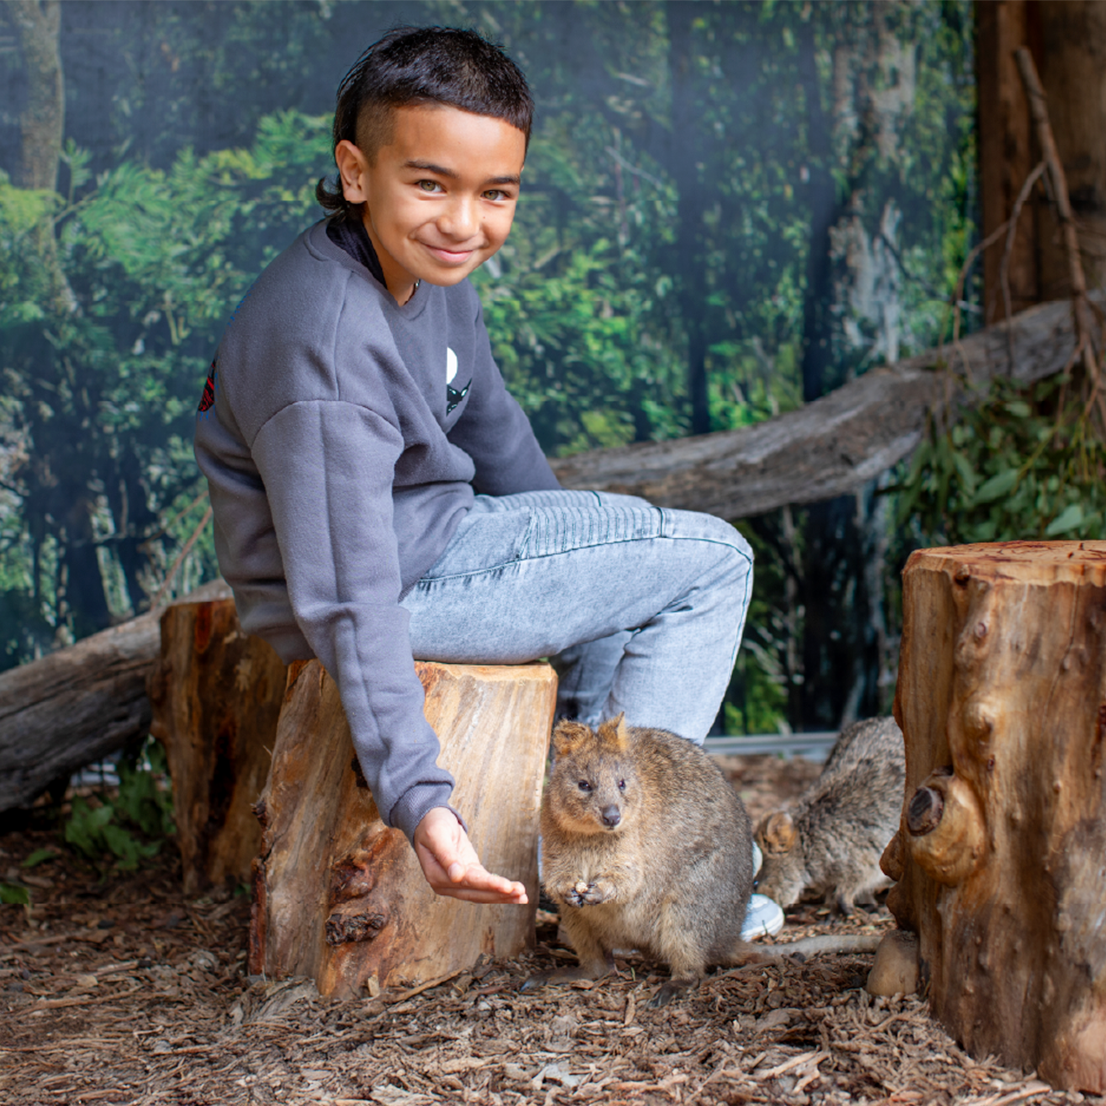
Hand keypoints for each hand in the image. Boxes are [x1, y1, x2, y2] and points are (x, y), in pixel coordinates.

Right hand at [413, 807, 528, 904]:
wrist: (429, 819)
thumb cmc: (431, 825)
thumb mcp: (437, 835)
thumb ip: (446, 855)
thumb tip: (456, 876)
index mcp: (437, 876)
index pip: (467, 883)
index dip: (488, 885)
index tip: (506, 886)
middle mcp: (446, 884)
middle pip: (477, 893)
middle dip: (500, 894)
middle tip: (521, 893)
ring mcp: (457, 882)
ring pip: (482, 893)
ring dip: (503, 896)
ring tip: (523, 896)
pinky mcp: (468, 875)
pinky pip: (485, 885)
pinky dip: (499, 889)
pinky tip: (514, 891)